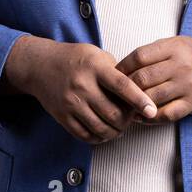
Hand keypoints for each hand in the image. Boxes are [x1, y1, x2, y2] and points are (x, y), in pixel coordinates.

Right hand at [2, 36, 157, 143]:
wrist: (39, 66)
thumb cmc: (73, 59)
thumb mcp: (96, 54)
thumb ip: (116, 70)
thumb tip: (137, 88)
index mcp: (94, 68)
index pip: (122, 85)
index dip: (139, 99)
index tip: (152, 110)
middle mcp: (83, 86)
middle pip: (113, 113)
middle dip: (127, 121)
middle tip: (131, 118)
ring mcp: (71, 103)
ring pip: (101, 128)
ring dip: (115, 132)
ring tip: (119, 127)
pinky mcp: (63, 116)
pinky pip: (85, 135)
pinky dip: (99, 138)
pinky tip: (104, 132)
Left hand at [116, 36, 191, 123]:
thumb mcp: (177, 43)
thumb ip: (154, 52)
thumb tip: (124, 65)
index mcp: (174, 48)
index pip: (139, 56)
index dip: (123, 66)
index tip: (114, 74)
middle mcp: (181, 66)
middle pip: (143, 78)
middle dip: (125, 87)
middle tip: (115, 93)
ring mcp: (187, 86)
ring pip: (152, 98)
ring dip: (135, 104)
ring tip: (124, 106)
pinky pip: (166, 114)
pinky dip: (150, 118)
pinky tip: (141, 116)